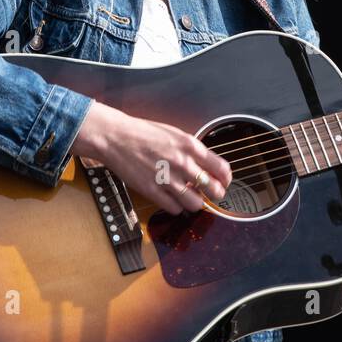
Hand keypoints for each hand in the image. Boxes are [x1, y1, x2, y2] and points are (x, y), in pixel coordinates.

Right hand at [73, 101, 232, 214]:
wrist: (116, 137)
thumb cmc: (143, 133)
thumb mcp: (175, 134)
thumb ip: (193, 151)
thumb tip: (206, 167)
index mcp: (190, 146)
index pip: (222, 169)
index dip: (226, 180)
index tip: (224, 183)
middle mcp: (182, 163)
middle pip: (214, 190)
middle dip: (215, 195)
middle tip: (211, 194)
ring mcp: (168, 179)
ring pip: (196, 204)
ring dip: (195, 202)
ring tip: (189, 197)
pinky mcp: (153, 191)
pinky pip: (175, 209)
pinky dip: (176, 207)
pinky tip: (172, 198)